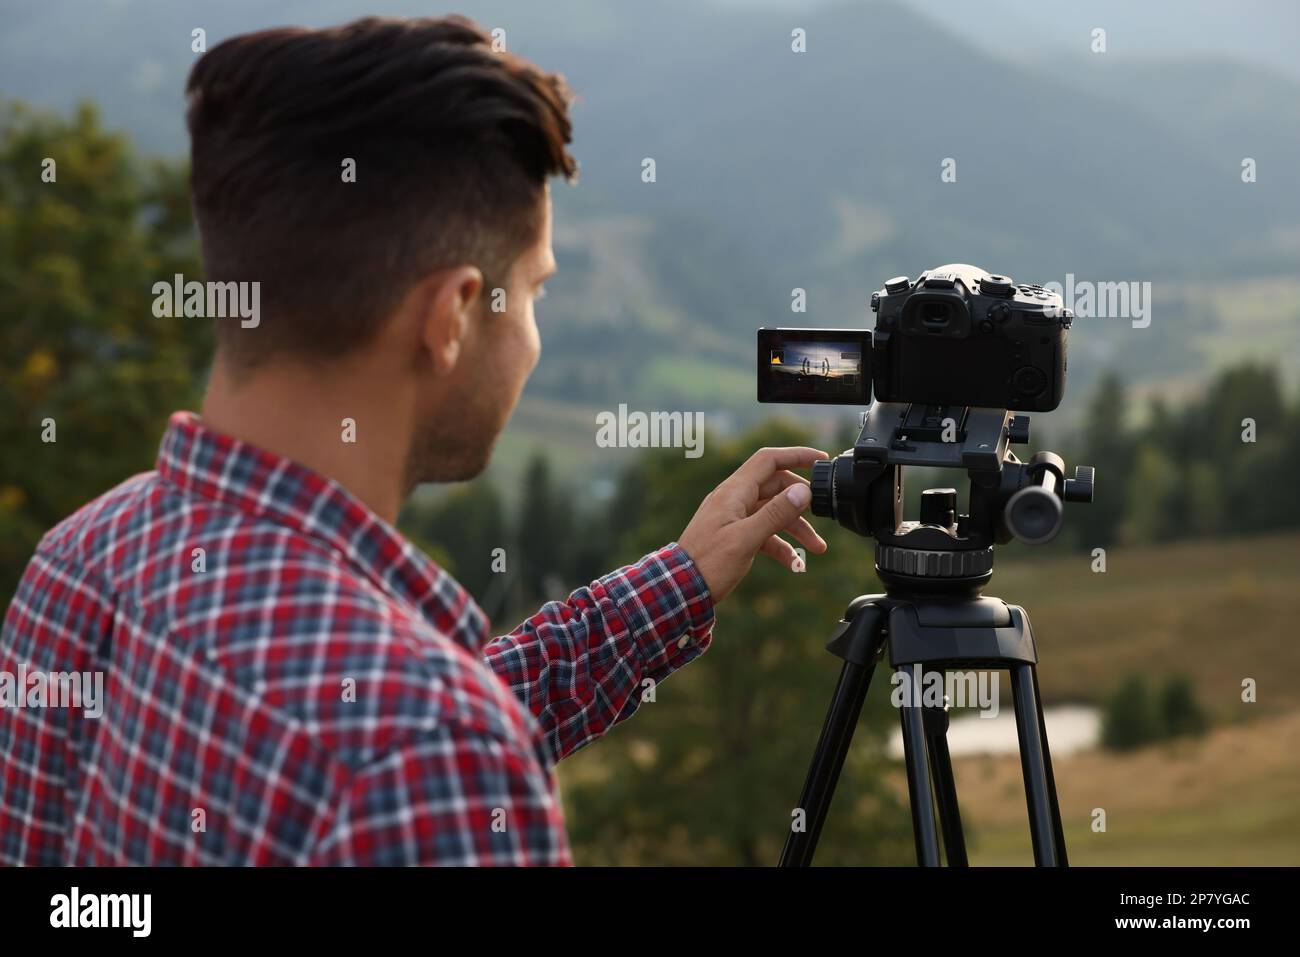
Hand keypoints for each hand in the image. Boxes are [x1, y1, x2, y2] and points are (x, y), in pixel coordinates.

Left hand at [678, 446, 829, 604]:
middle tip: (823, 513)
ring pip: (772, 513)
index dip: (796, 455)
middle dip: (801, 501)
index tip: (821, 460)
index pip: (769, 460)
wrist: (680, 589)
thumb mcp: (746, 538)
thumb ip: (775, 514)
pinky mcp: (734, 536)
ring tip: (819, 548)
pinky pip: (763, 533)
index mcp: (734, 492)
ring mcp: (733, 517)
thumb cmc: (709, 563)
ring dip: (796, 528)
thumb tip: (802, 491)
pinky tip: (795, 563)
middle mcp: (734, 500)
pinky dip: (781, 545)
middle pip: (775, 487)